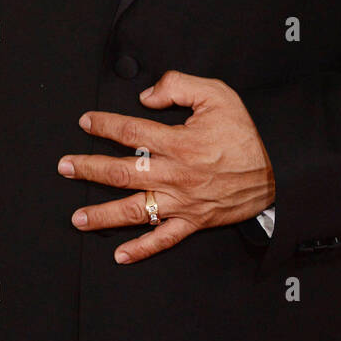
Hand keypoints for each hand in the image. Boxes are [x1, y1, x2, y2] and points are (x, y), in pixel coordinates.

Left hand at [59, 70, 274, 263]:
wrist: (276, 173)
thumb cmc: (245, 136)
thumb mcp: (218, 95)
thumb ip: (179, 87)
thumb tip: (147, 96)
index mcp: (179, 143)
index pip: (131, 132)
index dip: (104, 125)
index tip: (86, 122)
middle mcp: (175, 175)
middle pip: (122, 172)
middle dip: (89, 169)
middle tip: (65, 167)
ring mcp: (182, 202)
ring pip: (135, 210)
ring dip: (103, 214)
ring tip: (78, 218)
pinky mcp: (193, 221)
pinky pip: (163, 239)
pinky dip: (141, 249)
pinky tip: (120, 254)